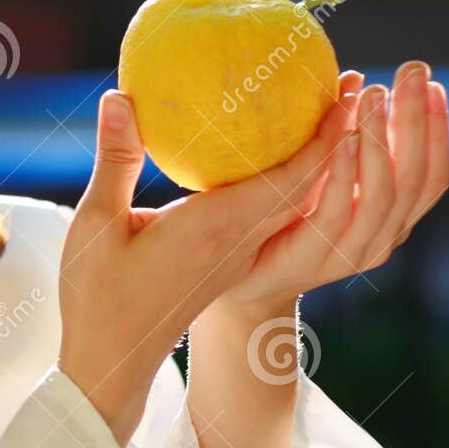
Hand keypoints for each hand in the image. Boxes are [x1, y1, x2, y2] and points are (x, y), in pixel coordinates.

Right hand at [57, 83, 352, 443]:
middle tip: (353, 86)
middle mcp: (239, 242)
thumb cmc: (98, 296)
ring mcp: (239, 255)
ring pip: (297, 202)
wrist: (111, 361)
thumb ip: (115, 160)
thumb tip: (121, 98)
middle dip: (339, 135)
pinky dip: (296, 182)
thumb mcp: (96, 224)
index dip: (326, 135)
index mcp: (214, 229)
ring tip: (334, 112)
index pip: (291, 178)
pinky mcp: (231, 262)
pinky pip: (276, 214)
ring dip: (323, 159)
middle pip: (308, 185)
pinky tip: (283, 156)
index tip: (348, 92)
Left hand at [212, 61, 448, 314]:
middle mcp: (381, 237)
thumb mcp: (317, 176)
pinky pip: (337, 211)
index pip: (430, 173)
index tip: (431, 83)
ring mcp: (350, 252)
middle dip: (416, 121)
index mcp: (389, 218)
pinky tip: (342, 138)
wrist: (234, 277)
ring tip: (374, 96)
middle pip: (415, 178)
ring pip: (383, 195)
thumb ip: (339, 141)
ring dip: (381, 140)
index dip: (436, 129)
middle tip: (409, 73)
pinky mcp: (314, 256)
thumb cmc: (277, 217)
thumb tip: (351, 80)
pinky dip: (344, 172)